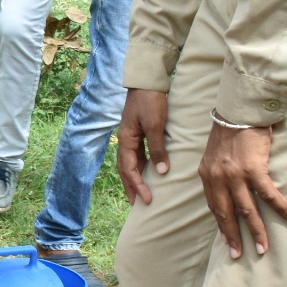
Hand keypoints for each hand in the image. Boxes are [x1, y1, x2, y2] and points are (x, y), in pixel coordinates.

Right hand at [116, 88, 168, 204]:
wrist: (147, 81)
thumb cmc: (150, 101)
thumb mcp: (155, 125)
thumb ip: (157, 148)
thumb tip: (161, 172)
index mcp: (126, 141)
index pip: (129, 170)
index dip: (137, 186)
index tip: (146, 200)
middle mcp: (126, 141)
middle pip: (125, 169)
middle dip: (131, 187)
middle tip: (137, 204)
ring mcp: (131, 137)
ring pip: (130, 163)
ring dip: (134, 179)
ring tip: (140, 192)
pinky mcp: (138, 132)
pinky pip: (137, 155)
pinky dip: (140, 167)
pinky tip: (147, 172)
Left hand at [199, 123, 286, 257]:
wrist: (239, 113)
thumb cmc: (229, 134)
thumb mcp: (213, 157)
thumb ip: (217, 176)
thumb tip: (225, 193)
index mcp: (206, 176)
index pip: (214, 207)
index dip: (222, 226)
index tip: (228, 242)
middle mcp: (217, 178)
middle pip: (226, 214)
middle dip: (234, 237)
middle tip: (240, 255)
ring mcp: (234, 174)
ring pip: (246, 209)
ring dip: (256, 230)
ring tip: (263, 248)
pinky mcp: (253, 168)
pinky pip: (268, 193)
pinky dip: (280, 207)